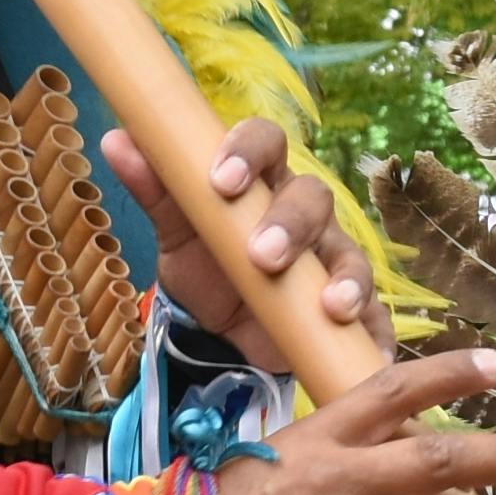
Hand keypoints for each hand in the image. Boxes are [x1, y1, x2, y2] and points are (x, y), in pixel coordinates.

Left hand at [100, 114, 367, 378]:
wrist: (217, 331)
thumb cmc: (204, 264)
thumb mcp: (177, 232)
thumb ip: (154, 187)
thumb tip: (118, 138)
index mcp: (261, 179)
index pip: (265, 141)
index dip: (248, 152)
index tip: (223, 179)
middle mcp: (304, 213)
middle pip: (314, 199)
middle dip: (291, 225)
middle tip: (264, 256)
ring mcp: (331, 261)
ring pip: (351, 255)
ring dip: (346, 278)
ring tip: (331, 306)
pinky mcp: (351, 309)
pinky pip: (375, 317)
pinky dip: (377, 335)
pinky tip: (372, 356)